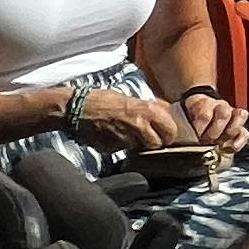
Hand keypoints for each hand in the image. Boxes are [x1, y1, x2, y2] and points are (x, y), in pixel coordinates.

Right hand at [75, 92, 191, 153]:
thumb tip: (165, 110)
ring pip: (140, 148)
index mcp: (147, 111)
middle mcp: (139, 125)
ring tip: (128, 134)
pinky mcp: (113, 148)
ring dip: (137, 144)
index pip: (171, 130)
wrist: (78, 108)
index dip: (169, 134)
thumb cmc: (103, 100)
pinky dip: (122, 146)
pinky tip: (115, 136)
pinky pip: (123, 150)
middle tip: (148, 137)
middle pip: (157, 144)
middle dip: (154, 142)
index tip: (165, 133)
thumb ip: (149, 107)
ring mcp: (126, 139)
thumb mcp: (131, 97)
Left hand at [177, 92, 248, 150]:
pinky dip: (239, 140)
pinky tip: (230, 148)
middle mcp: (219, 106)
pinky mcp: (238, 126)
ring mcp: (231, 114)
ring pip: (239, 116)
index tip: (195, 136)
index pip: (204, 113)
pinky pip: (244, 131)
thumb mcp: (179, 120)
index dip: (200, 127)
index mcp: (202, 103)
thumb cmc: (186, 120)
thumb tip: (176, 141)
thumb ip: (180, 128)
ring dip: (229, 132)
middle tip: (206, 141)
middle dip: (215, 132)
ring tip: (220, 144)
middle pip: (223, 113)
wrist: (196, 113)